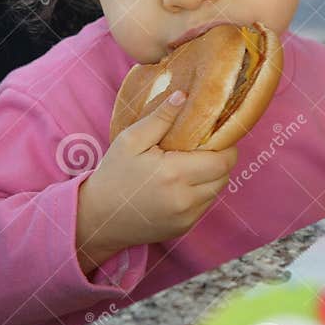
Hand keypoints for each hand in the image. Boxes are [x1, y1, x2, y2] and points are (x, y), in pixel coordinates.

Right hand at [75, 90, 237, 273]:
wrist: (98, 218)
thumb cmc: (114, 174)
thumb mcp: (131, 140)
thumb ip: (160, 117)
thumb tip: (183, 96)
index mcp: (175, 174)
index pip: (223, 161)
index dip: (226, 147)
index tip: (215, 136)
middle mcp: (185, 199)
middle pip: (224, 176)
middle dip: (220, 161)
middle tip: (203, 148)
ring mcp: (185, 217)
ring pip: (216, 192)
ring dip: (210, 177)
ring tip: (191, 165)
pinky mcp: (183, 228)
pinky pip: (203, 206)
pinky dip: (199, 194)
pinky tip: (180, 185)